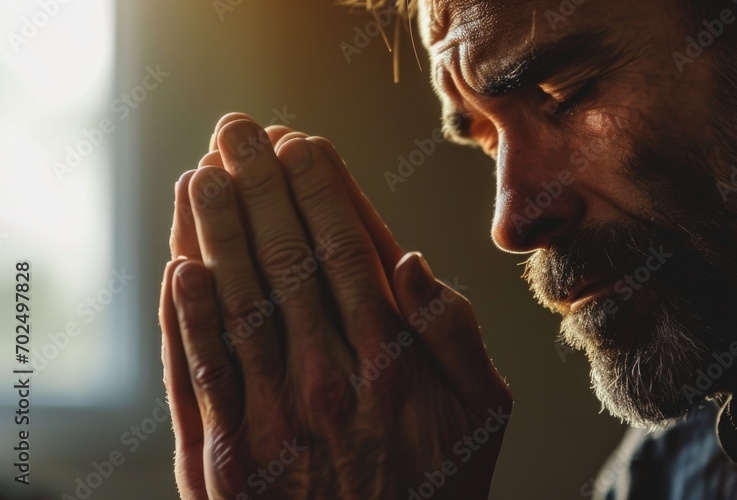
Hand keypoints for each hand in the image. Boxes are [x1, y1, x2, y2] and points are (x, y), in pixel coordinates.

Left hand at [158, 114, 512, 498]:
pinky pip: (200, 371)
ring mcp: (270, 418)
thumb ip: (457, 338)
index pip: (348, 250)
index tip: (300, 143)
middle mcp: (327, 379)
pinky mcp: (225, 455)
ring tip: (203, 174)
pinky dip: (184, 315)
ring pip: (235, 301)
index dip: (319, 190)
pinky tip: (178, 265)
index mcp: (392, 363)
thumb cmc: (437, 496)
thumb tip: (413, 262)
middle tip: (240, 131)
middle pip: (285, 259)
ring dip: (213, 231)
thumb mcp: (483, 418)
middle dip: (259, 185)